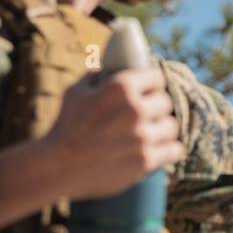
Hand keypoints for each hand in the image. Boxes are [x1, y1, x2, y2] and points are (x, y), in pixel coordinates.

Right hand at [39, 66, 185, 199]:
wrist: (57, 167)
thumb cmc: (65, 127)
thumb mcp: (76, 92)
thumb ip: (97, 76)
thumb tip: (110, 65)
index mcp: (121, 87)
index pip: (157, 77)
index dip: (153, 84)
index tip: (150, 90)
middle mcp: (136, 109)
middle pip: (166, 102)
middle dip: (156, 108)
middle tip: (149, 114)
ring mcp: (142, 136)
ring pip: (172, 126)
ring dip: (163, 129)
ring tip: (153, 132)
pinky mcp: (146, 160)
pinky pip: (175, 150)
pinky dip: (169, 150)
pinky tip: (163, 149)